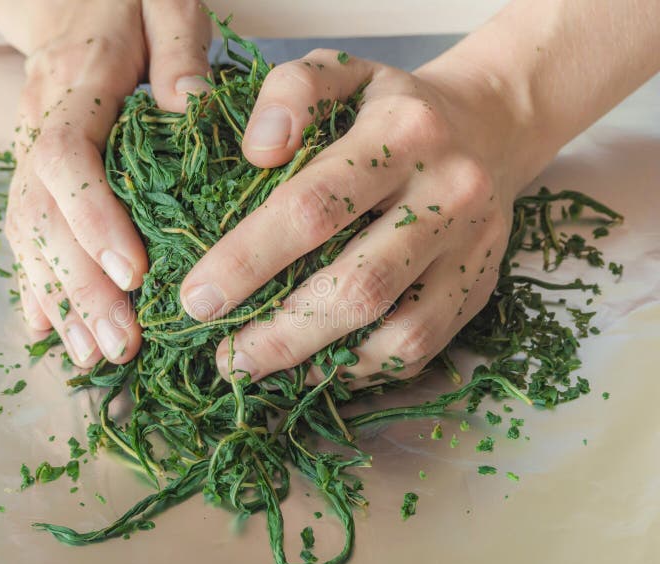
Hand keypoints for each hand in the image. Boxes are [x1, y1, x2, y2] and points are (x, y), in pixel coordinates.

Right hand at [4, 0, 210, 365]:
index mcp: (75, 86)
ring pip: (29, 236)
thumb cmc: (126, 3)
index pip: (68, 158)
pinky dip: (37, 285)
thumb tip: (189, 109)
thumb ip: (178, 50)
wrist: (69, 2)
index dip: (93, 219)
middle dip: (82, 287)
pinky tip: (51, 332)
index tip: (132, 273)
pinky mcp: (32, 177)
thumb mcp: (163, 4)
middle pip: (44, 216)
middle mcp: (37, 127)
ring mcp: (27, 156)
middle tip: (122, 345)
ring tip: (95, 357)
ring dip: (60, 302)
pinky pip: (25, 235)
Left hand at [180, 49, 526, 386]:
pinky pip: (422, 346)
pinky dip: (364, 367)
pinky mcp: (479, 286)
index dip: (249, 260)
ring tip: (263, 366)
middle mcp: (447, 193)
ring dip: (322, 362)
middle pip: (358, 285)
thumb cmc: (392, 107)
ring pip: (397, 331)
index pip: (313, 206)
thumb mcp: (341, 69)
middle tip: (226, 360)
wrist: (492, 125)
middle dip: (281, 333)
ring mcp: (471, 248)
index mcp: (402, 134)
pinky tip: (320, 362)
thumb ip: (291, 92)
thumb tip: (256, 152)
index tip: (197, 300)